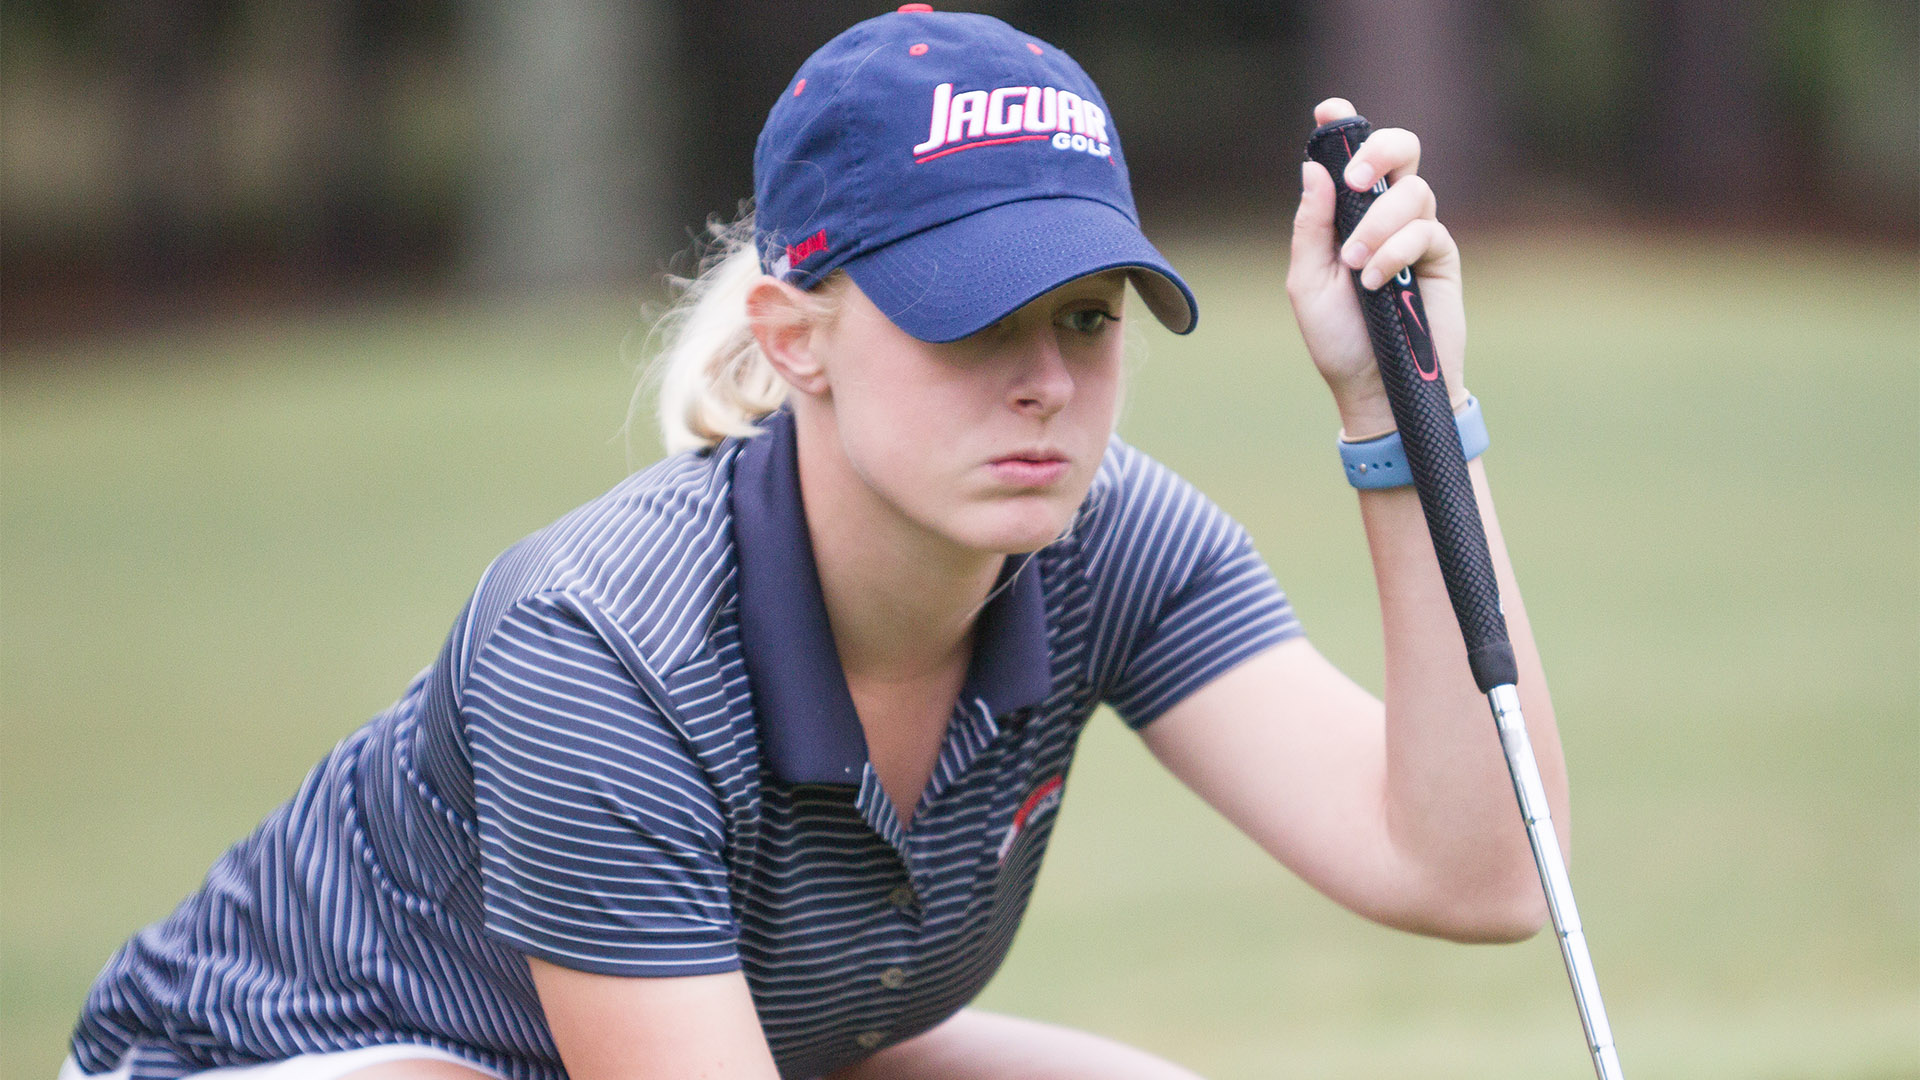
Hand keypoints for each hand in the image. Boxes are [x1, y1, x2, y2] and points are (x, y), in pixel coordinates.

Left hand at [1286, 98, 1466, 438]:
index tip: (1329, 110)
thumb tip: (1313, 170)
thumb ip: (1311, 226)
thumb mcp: (1307, 282)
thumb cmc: (1338, 339)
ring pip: (1414, 191)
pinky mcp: (1442, 258)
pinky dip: (1397, 251)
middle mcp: (1385, 216)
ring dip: (1379, 225)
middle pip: (1402, 151)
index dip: (1344, 129)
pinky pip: (1427, 230)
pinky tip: (1377, 283)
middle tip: (1358, 181)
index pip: (1351, 161)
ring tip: (1357, 266)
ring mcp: (1417, 234)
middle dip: (1380, 152)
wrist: (1374, 388)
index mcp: (1348, 216)